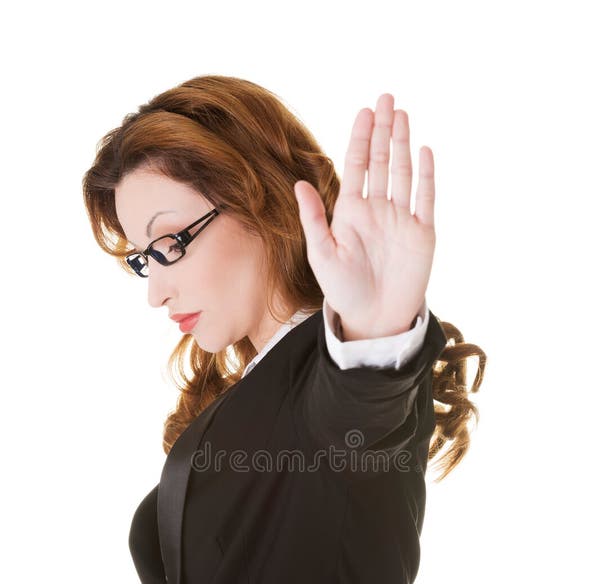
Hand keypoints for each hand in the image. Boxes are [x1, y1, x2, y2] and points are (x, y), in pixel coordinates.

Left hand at [294, 93, 434, 339]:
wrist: (374, 319)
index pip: (357, 166)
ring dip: (403, 143)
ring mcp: (401, 219)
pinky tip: (425, 151)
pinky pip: (425, 198)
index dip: (360, 138)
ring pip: (403, 172)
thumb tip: (300, 183)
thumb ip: (314, 219)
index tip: (365, 111)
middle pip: (381, 161)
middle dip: (384, 130)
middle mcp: (377, 210)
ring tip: (402, 114)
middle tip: (386, 98)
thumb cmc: (343, 291)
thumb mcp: (322, 255)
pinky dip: (426, 175)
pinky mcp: (422, 233)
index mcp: (351, 212)